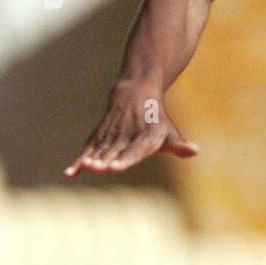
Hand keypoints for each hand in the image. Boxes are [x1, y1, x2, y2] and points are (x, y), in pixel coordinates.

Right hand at [63, 81, 198, 177]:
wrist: (135, 91)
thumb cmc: (156, 119)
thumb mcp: (169, 131)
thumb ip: (178, 145)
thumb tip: (194, 151)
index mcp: (146, 134)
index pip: (136, 148)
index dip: (126, 158)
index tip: (115, 167)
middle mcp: (128, 132)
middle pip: (115, 148)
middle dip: (105, 159)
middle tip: (98, 169)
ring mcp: (112, 132)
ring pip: (100, 148)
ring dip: (90, 159)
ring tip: (83, 169)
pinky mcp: (100, 135)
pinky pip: (89, 148)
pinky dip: (79, 160)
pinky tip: (70, 173)